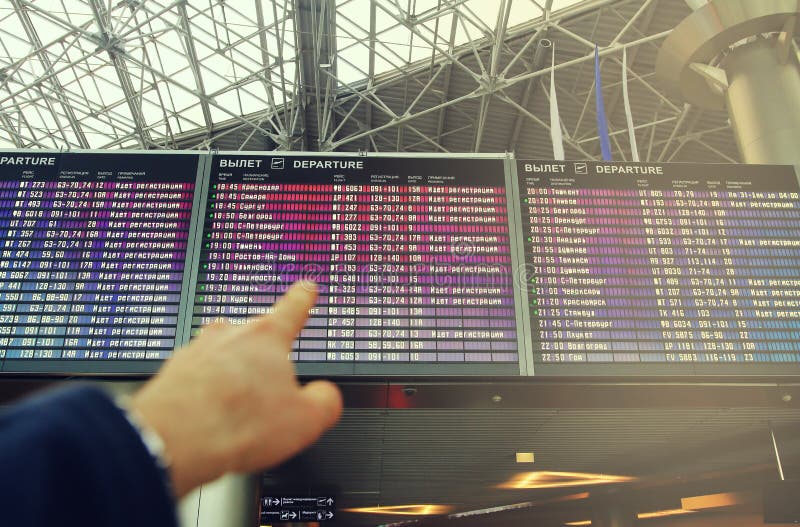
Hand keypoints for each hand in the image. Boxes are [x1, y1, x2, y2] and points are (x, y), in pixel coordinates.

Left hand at [130, 281, 342, 497]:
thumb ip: (325, 401)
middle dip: (263, 355)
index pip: (293, 308)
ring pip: (222, 355)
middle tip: (270, 387)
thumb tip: (324, 395)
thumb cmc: (236, 423)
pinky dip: (205, 393)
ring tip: (237, 406)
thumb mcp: (306, 420)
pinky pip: (196, 378)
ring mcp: (197, 352)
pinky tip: (209, 418)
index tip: (306, 288)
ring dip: (231, 374)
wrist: (173, 441)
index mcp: (267, 338)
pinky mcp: (172, 374)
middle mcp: (229, 335)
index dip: (303, 297)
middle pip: (253, 334)